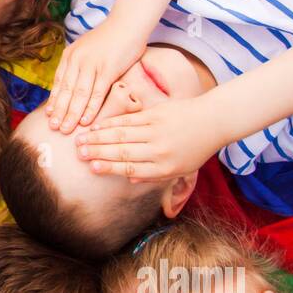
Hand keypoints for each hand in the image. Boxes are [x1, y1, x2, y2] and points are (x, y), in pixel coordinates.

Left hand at [47, 15, 146, 134]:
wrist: (128, 24)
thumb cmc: (109, 39)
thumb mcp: (86, 50)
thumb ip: (78, 65)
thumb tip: (71, 84)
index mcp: (70, 55)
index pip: (58, 82)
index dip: (53, 100)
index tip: (49, 116)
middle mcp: (77, 60)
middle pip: (66, 91)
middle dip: (59, 111)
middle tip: (54, 128)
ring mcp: (92, 64)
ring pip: (79, 94)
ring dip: (72, 114)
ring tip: (66, 129)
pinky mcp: (107, 69)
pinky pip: (97, 92)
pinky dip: (91, 108)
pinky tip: (86, 120)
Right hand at [74, 92, 222, 179]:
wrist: (213, 121)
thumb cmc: (196, 148)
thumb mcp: (180, 170)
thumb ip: (154, 175)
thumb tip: (129, 179)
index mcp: (164, 167)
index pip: (131, 168)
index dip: (109, 168)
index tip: (92, 167)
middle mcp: (159, 150)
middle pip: (122, 151)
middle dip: (98, 152)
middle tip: (79, 153)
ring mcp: (157, 130)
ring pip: (122, 134)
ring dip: (99, 137)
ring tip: (81, 139)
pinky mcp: (156, 114)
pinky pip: (129, 120)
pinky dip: (112, 123)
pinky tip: (98, 125)